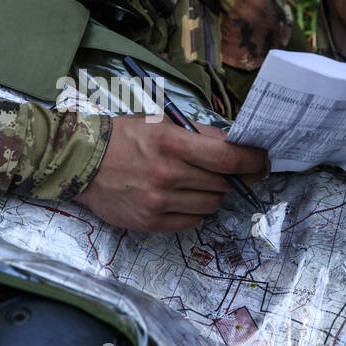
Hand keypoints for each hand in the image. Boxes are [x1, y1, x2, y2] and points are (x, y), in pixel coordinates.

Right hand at [78, 115, 269, 232]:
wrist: (83, 162)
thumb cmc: (125, 138)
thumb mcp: (161, 123)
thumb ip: (199, 135)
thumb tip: (235, 146)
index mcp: (172, 143)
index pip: (229, 158)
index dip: (253, 161)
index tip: (262, 162)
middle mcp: (168, 173)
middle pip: (223, 183)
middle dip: (228, 177)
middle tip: (217, 171)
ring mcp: (159, 201)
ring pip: (211, 204)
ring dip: (210, 194)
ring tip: (191, 183)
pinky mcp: (151, 222)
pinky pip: (193, 221)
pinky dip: (193, 211)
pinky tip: (178, 198)